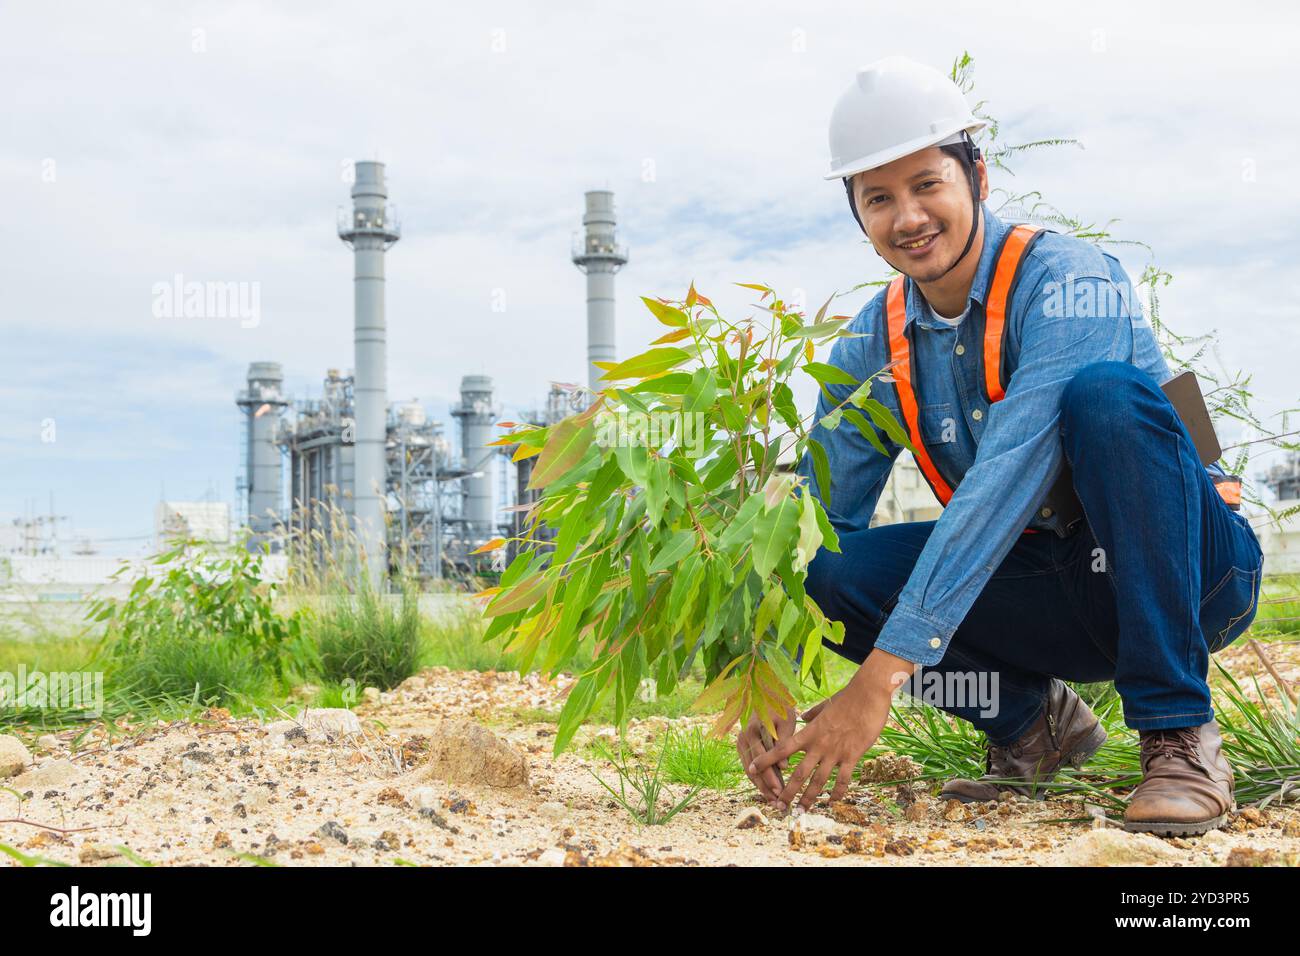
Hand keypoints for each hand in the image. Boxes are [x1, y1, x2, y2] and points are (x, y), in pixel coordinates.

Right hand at [736, 704, 794, 803]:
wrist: (767, 696)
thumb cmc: (780, 708)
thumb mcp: (786, 721)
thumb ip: (784, 742)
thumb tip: (784, 767)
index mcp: (752, 730)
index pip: (762, 759)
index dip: (771, 775)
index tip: (780, 789)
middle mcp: (743, 738)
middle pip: (753, 768)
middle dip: (766, 787)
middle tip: (777, 802)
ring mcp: (741, 744)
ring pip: (749, 771)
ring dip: (761, 787)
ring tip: (773, 802)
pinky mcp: (743, 748)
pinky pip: (749, 767)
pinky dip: (758, 780)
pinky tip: (768, 791)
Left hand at [748, 649, 915, 811]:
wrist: (867, 695)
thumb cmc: (846, 698)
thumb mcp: (825, 705)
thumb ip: (812, 714)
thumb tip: (803, 716)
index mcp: (809, 732)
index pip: (782, 749)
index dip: (766, 760)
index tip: (752, 769)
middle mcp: (819, 745)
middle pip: (798, 773)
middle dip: (787, 791)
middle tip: (779, 806)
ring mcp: (835, 752)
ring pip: (818, 781)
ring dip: (809, 798)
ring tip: (801, 811)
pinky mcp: (852, 756)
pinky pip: (843, 779)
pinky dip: (837, 793)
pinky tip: (833, 802)